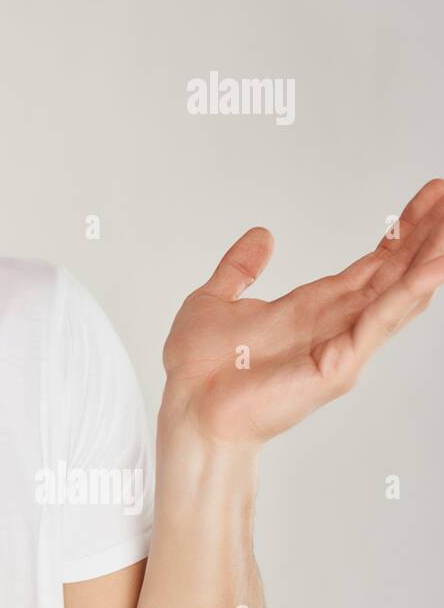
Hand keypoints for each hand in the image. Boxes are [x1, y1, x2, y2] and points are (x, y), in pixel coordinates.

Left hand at [160, 178, 443, 446]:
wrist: (189, 409)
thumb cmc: (197, 369)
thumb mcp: (215, 299)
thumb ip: (241, 267)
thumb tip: (263, 234)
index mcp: (313, 308)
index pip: (372, 264)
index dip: (402, 232)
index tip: (429, 198)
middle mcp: (336, 325)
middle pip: (395, 273)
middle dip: (427, 236)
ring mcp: (342, 346)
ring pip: (398, 295)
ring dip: (429, 261)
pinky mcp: (337, 366)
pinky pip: (377, 324)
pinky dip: (406, 296)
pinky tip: (432, 270)